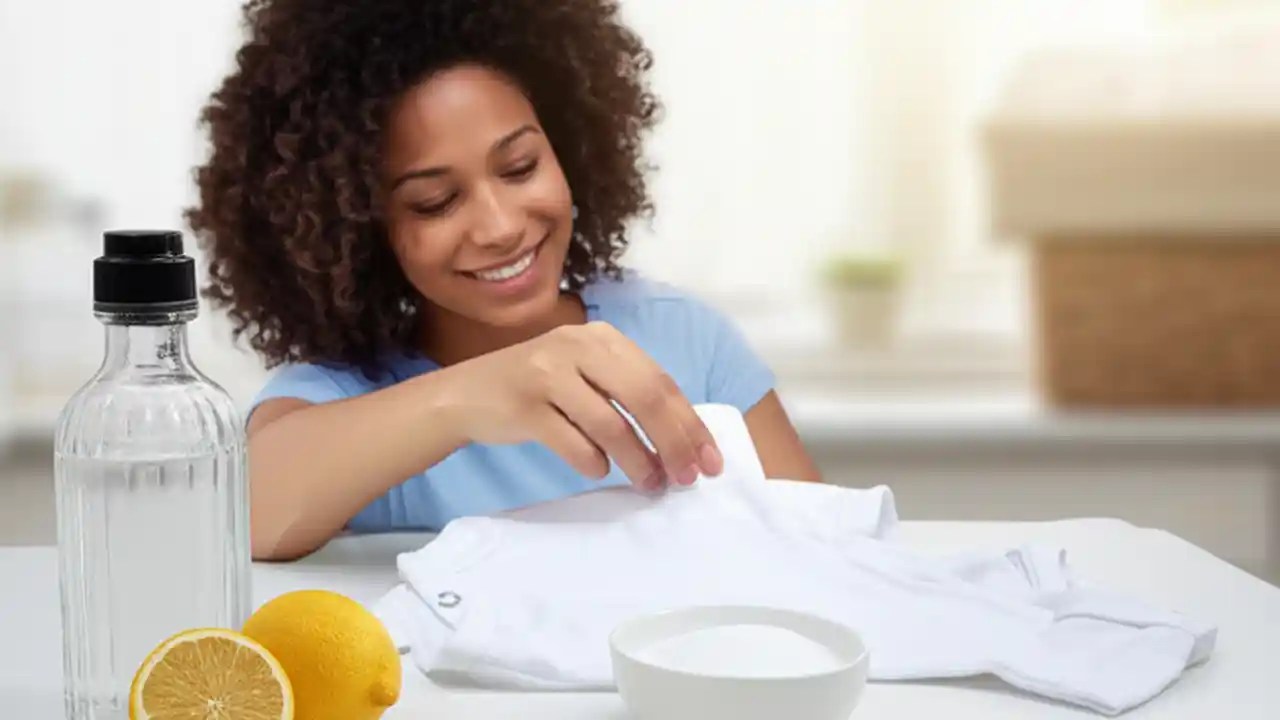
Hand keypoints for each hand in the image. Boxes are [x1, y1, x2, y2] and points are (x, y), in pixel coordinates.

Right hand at [437, 321, 722, 489]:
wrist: (464, 394)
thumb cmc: (536, 389)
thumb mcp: (583, 374)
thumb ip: (626, 392)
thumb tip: (684, 439)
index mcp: (601, 338)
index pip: (660, 381)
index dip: (690, 423)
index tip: (710, 460)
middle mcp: (577, 346)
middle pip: (644, 397)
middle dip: (674, 442)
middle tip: (688, 478)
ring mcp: (548, 374)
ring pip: (611, 424)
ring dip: (639, 461)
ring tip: (651, 484)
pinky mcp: (525, 406)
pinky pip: (574, 443)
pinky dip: (593, 463)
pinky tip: (599, 470)